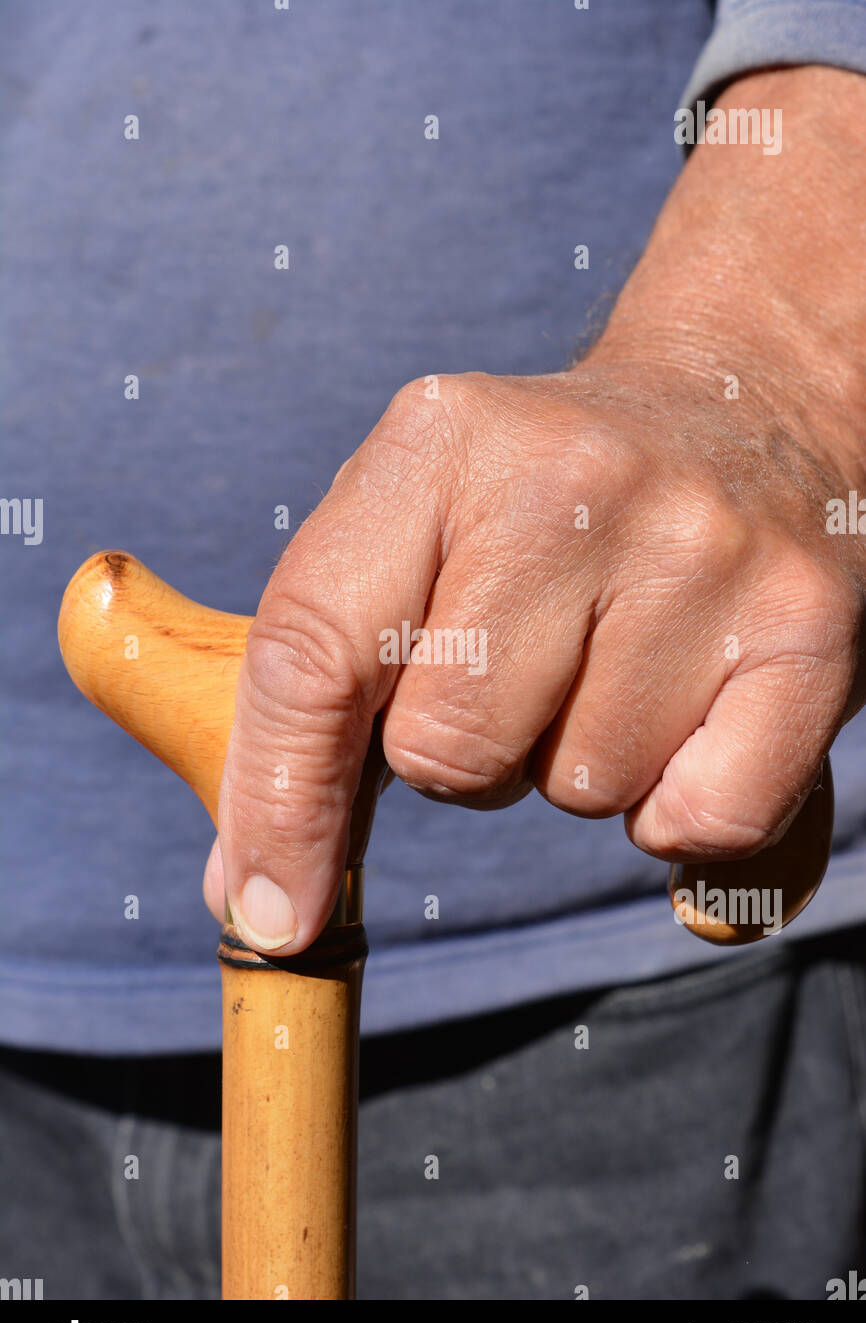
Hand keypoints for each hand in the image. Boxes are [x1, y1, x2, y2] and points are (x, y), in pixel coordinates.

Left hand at [204, 65, 865, 954]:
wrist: (741, 402)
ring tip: (616, 659)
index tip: (268, 911)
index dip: (280, 801)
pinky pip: (703, 825)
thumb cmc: (544, 502)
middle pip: (448, 753)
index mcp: (436, 445)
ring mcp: (700, 551)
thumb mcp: (414, 520)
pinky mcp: (810, 627)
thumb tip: (259, 893)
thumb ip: (324, 678)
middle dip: (465, 756)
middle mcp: (571, 480)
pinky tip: (690, 715)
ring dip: (578, 765)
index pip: (315, 652)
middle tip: (521, 672)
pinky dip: (682, 812)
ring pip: (580, 792)